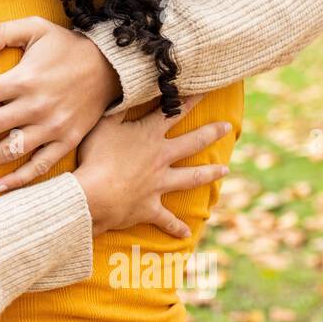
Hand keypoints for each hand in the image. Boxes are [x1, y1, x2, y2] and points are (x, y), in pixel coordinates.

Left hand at [0, 17, 121, 192]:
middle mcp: (36, 106)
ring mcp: (52, 127)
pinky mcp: (68, 141)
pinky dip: (21, 179)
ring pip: (10, 150)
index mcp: (23, 79)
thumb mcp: (36, 28)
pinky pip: (42, 165)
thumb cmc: (67, 46)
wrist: (112, 66)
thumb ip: (2, 34)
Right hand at [73, 94, 231, 238]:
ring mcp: (159, 184)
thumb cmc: (96, 157)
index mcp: (149, 135)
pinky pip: (166, 219)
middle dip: (211, 133)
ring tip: (224, 170)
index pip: (173, 111)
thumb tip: (128, 90)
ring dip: (209, 174)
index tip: (205, 88)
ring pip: (191, 178)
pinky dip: (176, 227)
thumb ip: (118, 108)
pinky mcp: (150, 207)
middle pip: (192, 142)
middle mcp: (160, 158)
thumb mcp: (103, 125)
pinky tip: (186, 233)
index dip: (189, 98)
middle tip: (227, 126)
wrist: (95, 195)